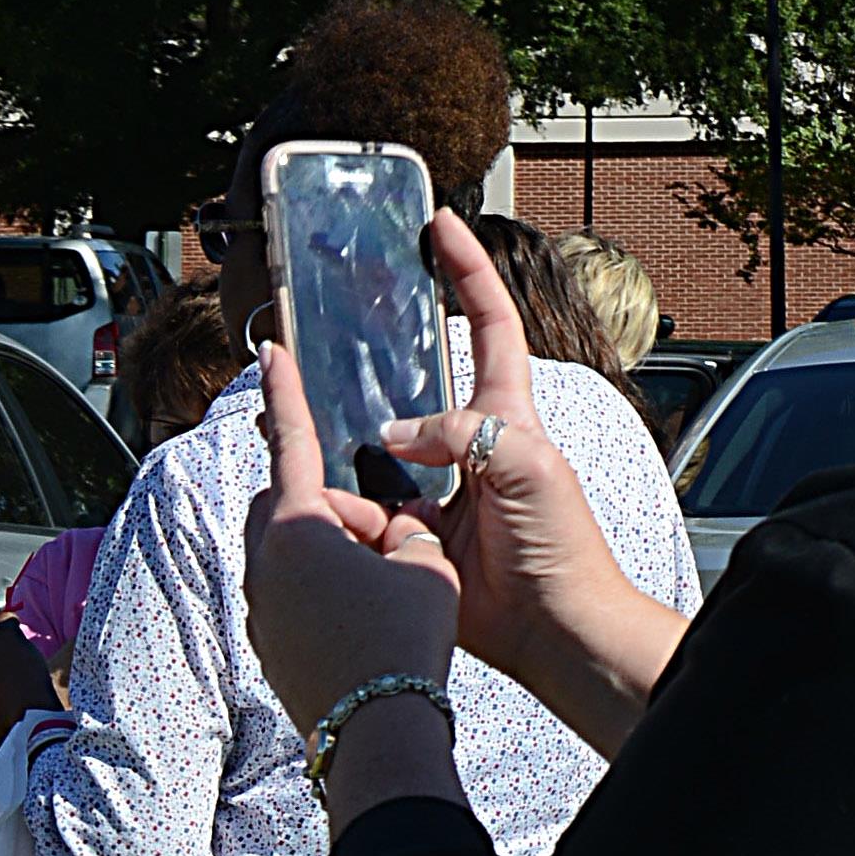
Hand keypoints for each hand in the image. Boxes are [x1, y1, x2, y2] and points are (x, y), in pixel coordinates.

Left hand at [242, 343, 460, 765]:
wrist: (379, 732)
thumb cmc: (404, 640)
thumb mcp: (423, 562)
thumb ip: (396, 527)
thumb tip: (379, 534)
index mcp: (296, 527)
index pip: (289, 439)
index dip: (285, 391)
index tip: (269, 351)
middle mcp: (264, 565)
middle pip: (287, 504)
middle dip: (328, 503)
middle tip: (382, 534)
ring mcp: (260, 610)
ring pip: (289, 553)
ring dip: (328, 550)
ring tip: (382, 584)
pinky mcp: (268, 647)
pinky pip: (291, 597)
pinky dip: (322, 591)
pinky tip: (365, 619)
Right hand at [288, 218, 692, 758]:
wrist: (552, 630)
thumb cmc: (562, 546)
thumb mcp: (529, 465)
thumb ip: (468, 433)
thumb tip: (394, 434)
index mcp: (505, 412)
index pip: (485, 322)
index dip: (464, 270)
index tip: (438, 225)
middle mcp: (463, 445)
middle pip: (409, 382)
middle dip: (370, 355)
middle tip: (328, 325)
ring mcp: (432, 491)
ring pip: (371, 450)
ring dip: (337, 437)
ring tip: (292, 410)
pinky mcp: (407, 539)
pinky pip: (361, 510)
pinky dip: (337, 504)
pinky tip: (307, 489)